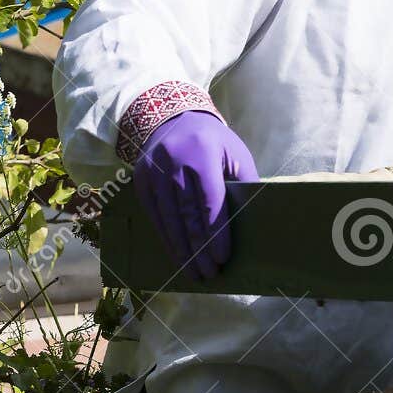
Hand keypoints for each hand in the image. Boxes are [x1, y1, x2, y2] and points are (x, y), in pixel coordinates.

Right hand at [132, 110, 257, 278]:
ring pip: (168, 218)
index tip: (222, 258)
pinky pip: (153, 215)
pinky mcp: (140, 180)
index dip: (216, 233)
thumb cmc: (213, 142)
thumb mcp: (235, 153)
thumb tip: (252, 219)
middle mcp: (173, 162)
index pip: (209, 201)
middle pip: (187, 214)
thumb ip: (244, 182)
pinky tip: (176, 254)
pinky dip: (165, 237)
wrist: (173, 118)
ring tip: (194, 272)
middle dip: (199, 248)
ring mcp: (153, 171)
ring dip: (181, 249)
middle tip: (209, 273)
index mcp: (202, 154)